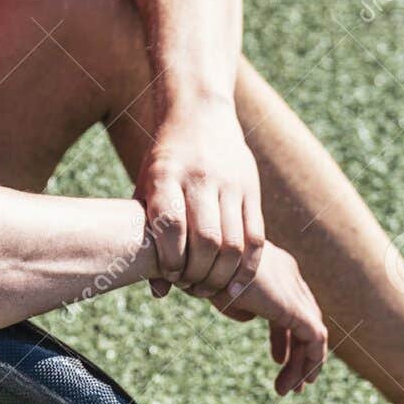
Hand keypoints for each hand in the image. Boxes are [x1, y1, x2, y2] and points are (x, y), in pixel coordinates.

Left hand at [135, 101, 264, 299]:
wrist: (200, 112)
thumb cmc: (165, 160)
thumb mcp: (147, 188)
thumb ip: (149, 237)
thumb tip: (158, 292)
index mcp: (166, 176)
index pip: (171, 227)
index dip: (171, 260)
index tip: (170, 275)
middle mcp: (200, 179)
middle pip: (207, 241)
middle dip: (198, 274)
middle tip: (191, 286)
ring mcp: (230, 184)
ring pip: (234, 244)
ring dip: (222, 276)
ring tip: (210, 288)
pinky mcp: (252, 189)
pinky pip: (256, 237)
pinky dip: (248, 268)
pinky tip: (237, 285)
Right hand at [209, 243, 327, 394]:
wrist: (201, 259)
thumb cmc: (201, 269)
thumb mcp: (219, 285)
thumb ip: (236, 299)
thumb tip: (248, 316)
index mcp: (274, 265)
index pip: (290, 304)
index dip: (285, 336)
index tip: (277, 359)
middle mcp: (290, 274)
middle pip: (305, 318)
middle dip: (299, 353)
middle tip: (291, 382)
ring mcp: (294, 288)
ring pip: (312, 331)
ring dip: (303, 364)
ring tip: (291, 390)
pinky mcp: (293, 305)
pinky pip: (315, 338)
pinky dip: (311, 361)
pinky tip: (299, 381)